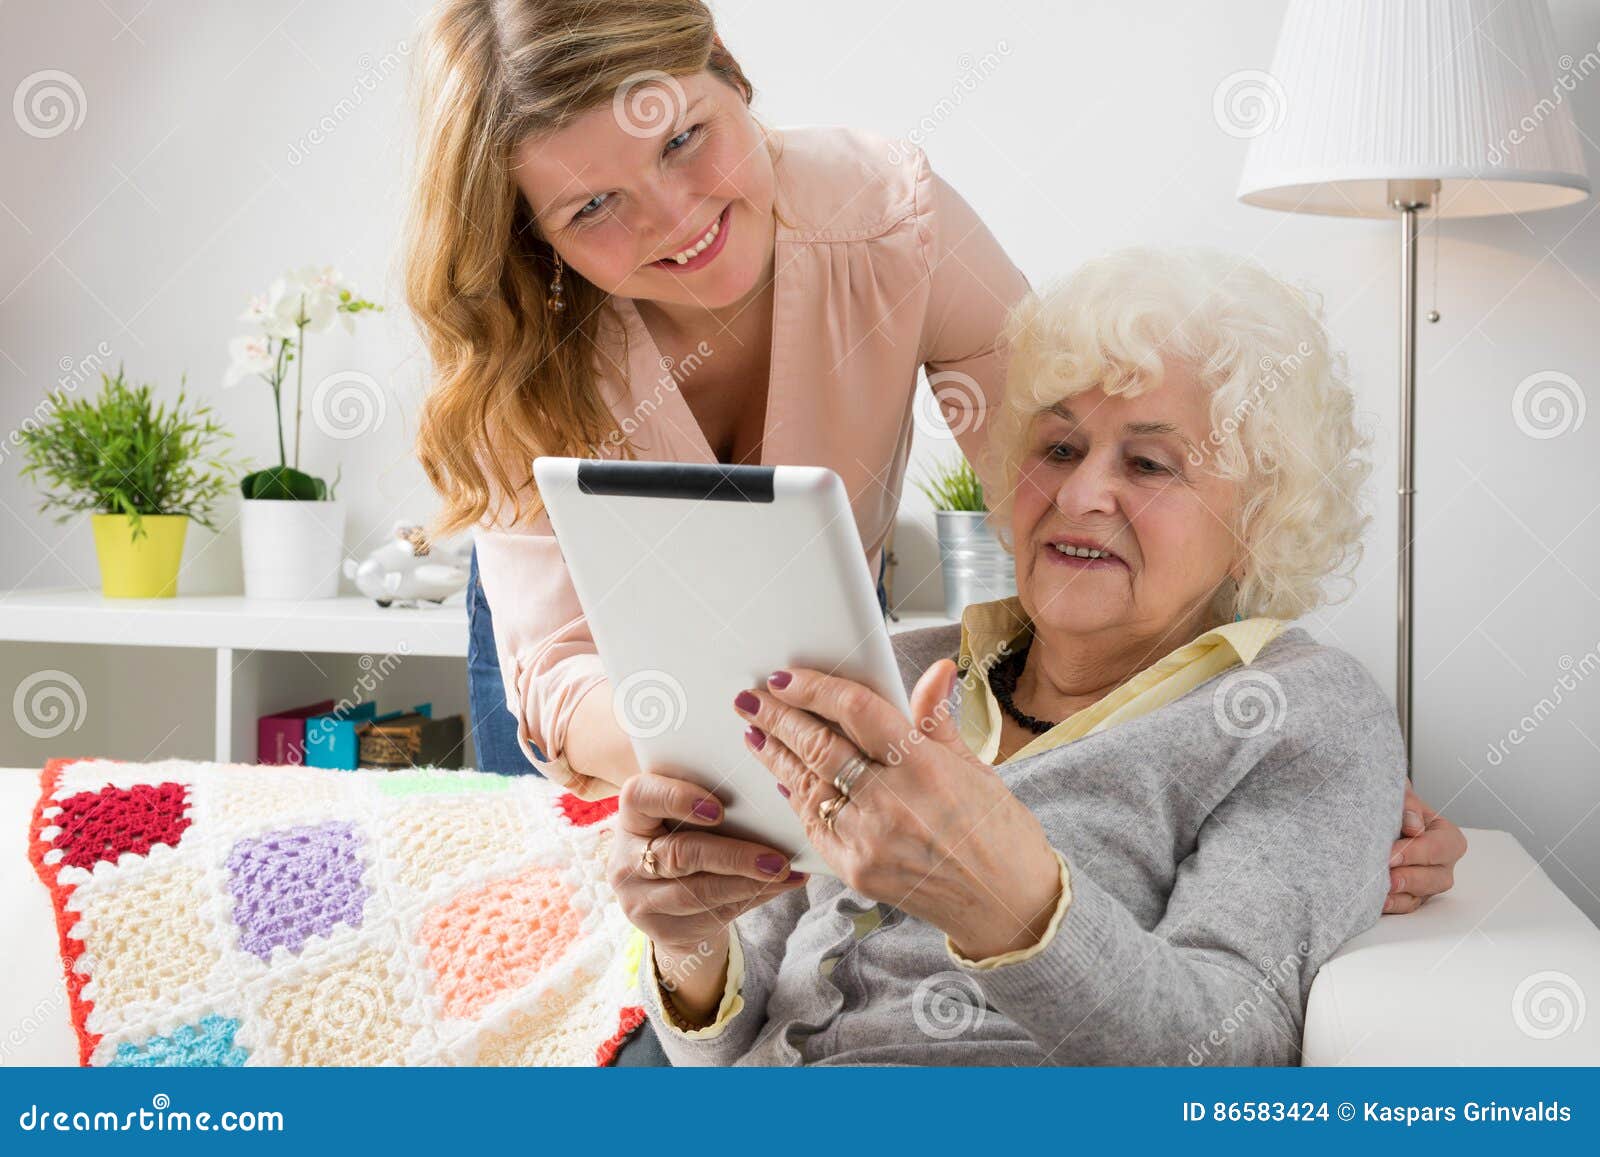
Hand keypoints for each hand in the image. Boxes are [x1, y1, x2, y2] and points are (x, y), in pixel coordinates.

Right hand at [608, 772, 808, 1015]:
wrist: (669, 902)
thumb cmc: (685, 840)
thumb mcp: (686, 819)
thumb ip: (712, 809)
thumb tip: (773, 804)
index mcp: (632, 816)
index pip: (640, 796)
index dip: (677, 798)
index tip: (720, 808)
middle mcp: (625, 859)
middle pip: (679, 853)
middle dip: (733, 856)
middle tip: (777, 859)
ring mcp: (637, 900)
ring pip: (697, 893)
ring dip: (747, 884)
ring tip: (784, 874)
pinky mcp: (660, 931)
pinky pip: (711, 915)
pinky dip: (750, 899)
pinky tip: (776, 888)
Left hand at [733, 661, 1061, 960]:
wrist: (1008, 906)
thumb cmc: (999, 833)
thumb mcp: (976, 768)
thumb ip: (937, 720)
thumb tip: (936, 670)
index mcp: (925, 766)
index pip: (855, 711)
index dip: (815, 689)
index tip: (786, 677)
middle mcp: (892, 802)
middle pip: (819, 746)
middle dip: (779, 717)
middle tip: (752, 698)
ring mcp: (869, 840)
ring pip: (807, 785)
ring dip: (776, 756)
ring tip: (755, 732)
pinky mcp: (857, 870)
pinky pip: (814, 826)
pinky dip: (796, 799)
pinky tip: (783, 780)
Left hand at [1385, 783, 1466, 913]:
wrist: (1372, 815)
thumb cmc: (1392, 804)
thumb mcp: (1399, 794)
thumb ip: (1407, 803)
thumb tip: (1413, 824)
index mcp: (1446, 835)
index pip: (1441, 846)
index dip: (1417, 852)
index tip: (1391, 854)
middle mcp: (1442, 862)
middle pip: (1437, 877)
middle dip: (1410, 877)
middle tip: (1386, 876)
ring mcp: (1426, 881)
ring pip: (1422, 894)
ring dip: (1401, 894)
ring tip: (1380, 889)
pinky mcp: (1410, 894)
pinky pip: (1405, 905)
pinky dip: (1392, 905)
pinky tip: (1377, 901)